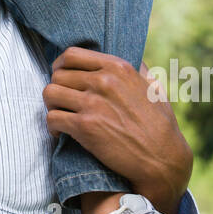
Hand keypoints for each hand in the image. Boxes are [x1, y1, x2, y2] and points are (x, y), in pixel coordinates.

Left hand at [43, 47, 192, 213]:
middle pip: (58, 75)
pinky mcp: (85, 127)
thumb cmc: (160, 125)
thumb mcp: (154, 88)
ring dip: (51, 106)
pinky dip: (52, 127)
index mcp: (118, 67)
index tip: (60, 76)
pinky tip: (60, 133)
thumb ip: (139, 70)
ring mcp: (93, 103)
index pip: (71, 55)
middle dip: (57, 88)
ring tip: (60, 115)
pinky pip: (52, 118)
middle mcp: (104, 81)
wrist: (162, 159)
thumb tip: (131, 57)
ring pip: (50, 94)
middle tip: (62, 102)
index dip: (60, 65)